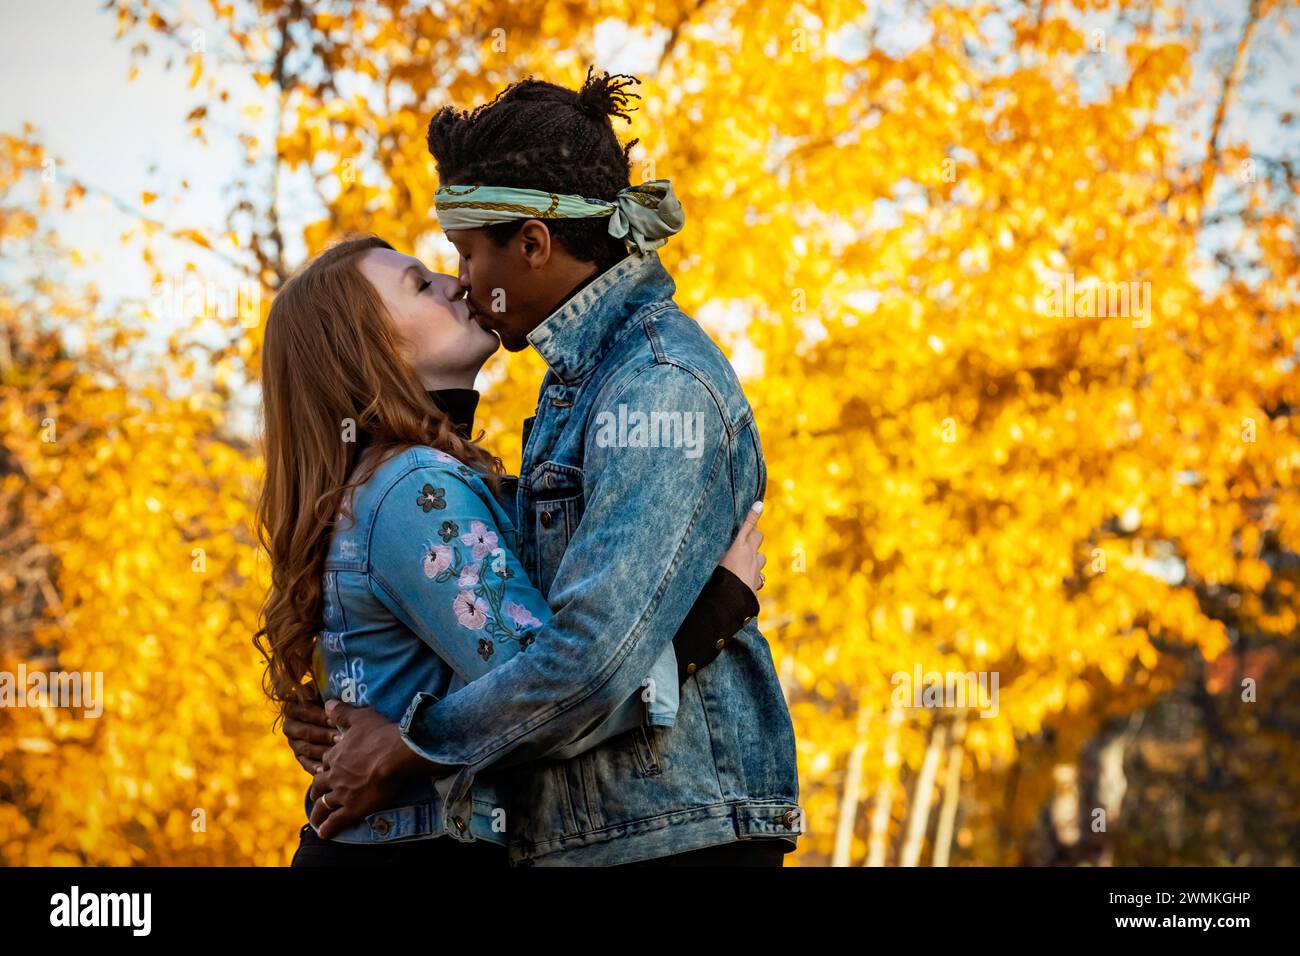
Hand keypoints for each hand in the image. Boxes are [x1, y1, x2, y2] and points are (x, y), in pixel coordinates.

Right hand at [282, 696, 339, 774]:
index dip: (320, 716)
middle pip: (306, 731)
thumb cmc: (336, 705)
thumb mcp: (333, 698)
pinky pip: (306, 763)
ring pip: (306, 748)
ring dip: (323, 751)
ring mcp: (294, 743)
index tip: (334, 719)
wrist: (336, 720)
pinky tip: (326, 770)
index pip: (303, 711)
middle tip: (342, 738)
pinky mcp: (300, 757)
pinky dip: (316, 767)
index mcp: (294, 707)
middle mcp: (290, 725)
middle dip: (325, 735)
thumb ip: (332, 701)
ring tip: (340, 753)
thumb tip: (334, 704)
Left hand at [308, 700, 447, 839]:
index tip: (328, 769)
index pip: (326, 762)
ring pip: (324, 804)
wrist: (397, 754)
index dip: (327, 766)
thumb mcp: (360, 716)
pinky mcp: (353, 808)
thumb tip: (326, 703)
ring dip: (318, 812)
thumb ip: (342, 712)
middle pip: (319, 785)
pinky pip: (336, 821)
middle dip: (317, 790)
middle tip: (317, 795)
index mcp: (336, 754)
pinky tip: (324, 833)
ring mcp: (342, 793)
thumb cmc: (381, 734)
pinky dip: (328, 828)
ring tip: (316, 818)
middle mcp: (334, 775)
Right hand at [718, 500, 765, 594]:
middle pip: (758, 538)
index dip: (753, 515)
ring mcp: (755, 569)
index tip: (759, 504)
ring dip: (755, 558)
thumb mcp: (714, 557)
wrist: (730, 599)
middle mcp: (750, 555)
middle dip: (754, 536)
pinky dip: (754, 577)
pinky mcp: (756, 583)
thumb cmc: (717, 576)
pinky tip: (746, 580)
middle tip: (746, 536)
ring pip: (761, 558)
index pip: (748, 525)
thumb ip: (720, 547)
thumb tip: (730, 524)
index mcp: (738, 545)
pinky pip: (758, 577)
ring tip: (745, 561)